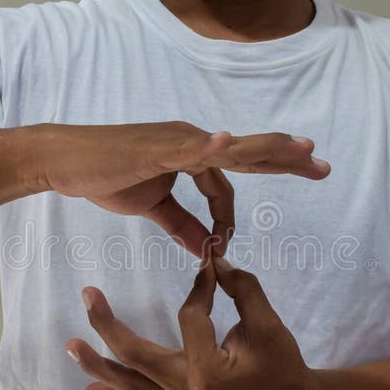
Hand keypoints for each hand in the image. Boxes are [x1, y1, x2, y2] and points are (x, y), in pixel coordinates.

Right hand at [31, 122, 329, 256]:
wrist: (68, 161)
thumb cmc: (108, 176)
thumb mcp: (154, 207)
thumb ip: (182, 224)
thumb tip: (205, 247)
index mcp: (192, 157)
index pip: (230, 181)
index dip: (232, 213)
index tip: (224, 243)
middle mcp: (192, 143)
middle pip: (248, 153)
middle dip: (286, 159)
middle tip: (321, 163)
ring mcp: (177, 142)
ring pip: (231, 148)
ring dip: (267, 147)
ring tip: (301, 148)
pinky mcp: (157, 148)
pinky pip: (189, 149)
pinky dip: (210, 146)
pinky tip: (229, 141)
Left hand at [64, 256, 321, 389]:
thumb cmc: (281, 362)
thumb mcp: (267, 322)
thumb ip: (241, 288)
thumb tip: (214, 260)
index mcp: (207, 369)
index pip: (191, 317)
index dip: (201, 285)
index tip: (211, 264)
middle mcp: (185, 385)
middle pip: (135, 354)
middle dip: (106, 323)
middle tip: (88, 294)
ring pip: (129, 379)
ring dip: (97, 361)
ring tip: (69, 344)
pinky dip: (114, 387)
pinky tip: (89, 388)